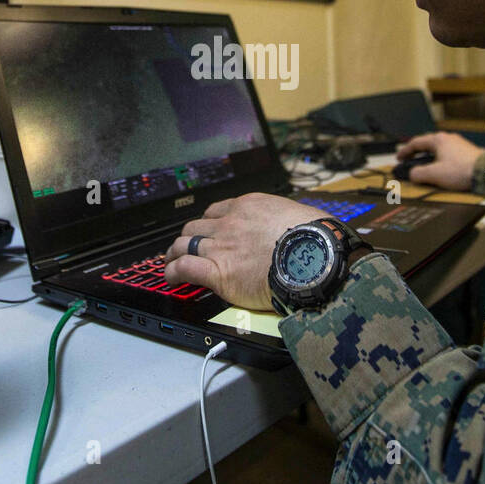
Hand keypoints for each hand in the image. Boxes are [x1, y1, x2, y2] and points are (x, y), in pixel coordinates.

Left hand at [164, 193, 328, 309]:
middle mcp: (230, 224)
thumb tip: (295, 226)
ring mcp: (221, 247)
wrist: (313, 257)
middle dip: (189, 236)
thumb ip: (285, 218)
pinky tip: (172, 277)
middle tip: (187, 246)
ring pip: (184, 244)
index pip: (217, 211)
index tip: (209, 230)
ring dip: (175, 252)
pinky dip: (173, 271)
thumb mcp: (299, 214)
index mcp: (248, 206)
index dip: (209, 222)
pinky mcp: (218, 272)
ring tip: (171, 260)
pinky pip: (184, 267)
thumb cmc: (314, 239)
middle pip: (196, 226)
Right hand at [395, 131, 484, 189]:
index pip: (416, 143)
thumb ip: (418, 174)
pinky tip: (442, 170)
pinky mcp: (467, 153)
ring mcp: (459, 145)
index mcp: (438, 140)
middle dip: (417, 154)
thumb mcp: (434, 174)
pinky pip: (448, 155)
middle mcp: (449, 139)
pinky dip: (440, 161)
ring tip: (425, 167)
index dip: (405, 151)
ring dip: (429, 158)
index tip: (399, 157)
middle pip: (427, 145)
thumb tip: (413, 174)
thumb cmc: (463, 171)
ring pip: (439, 150)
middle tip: (410, 161)